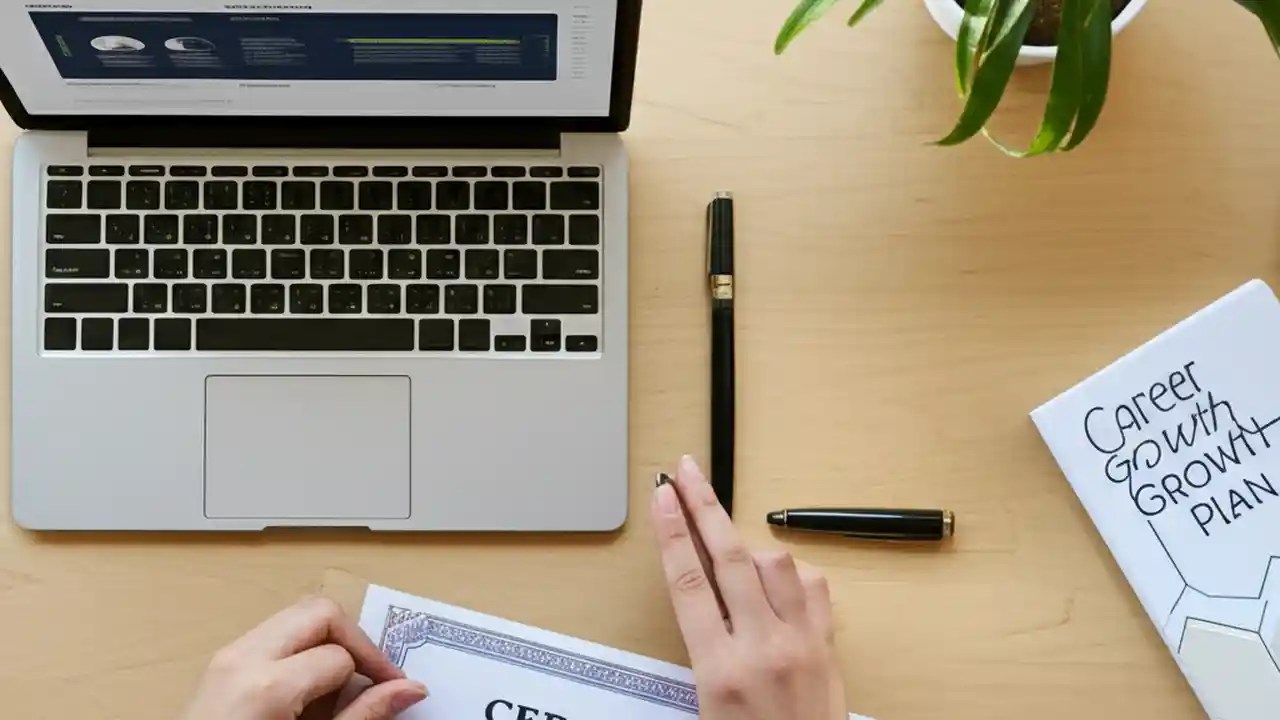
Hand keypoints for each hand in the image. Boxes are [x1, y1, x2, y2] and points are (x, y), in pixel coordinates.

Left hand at [182, 596, 427, 719]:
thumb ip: (363, 716)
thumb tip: (413, 688)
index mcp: (268, 687)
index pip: (340, 656)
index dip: (374, 672)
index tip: (392, 692)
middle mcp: (244, 657)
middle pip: (319, 612)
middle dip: (354, 639)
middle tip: (372, 675)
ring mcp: (227, 655)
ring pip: (295, 615)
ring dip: (327, 640)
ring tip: (342, 681)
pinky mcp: (220, 661)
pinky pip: (273, 632)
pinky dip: (300, 646)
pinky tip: (308, 684)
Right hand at [651, 456, 846, 719]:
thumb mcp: (705, 705)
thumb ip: (702, 647)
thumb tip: (696, 592)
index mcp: (719, 670)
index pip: (688, 583)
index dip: (673, 531)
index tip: (664, 496)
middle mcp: (761, 648)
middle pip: (726, 556)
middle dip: (704, 506)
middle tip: (688, 471)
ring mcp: (800, 642)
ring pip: (774, 563)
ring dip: (749, 544)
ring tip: (729, 543)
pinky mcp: (827, 645)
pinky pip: (812, 586)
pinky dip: (790, 571)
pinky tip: (776, 576)